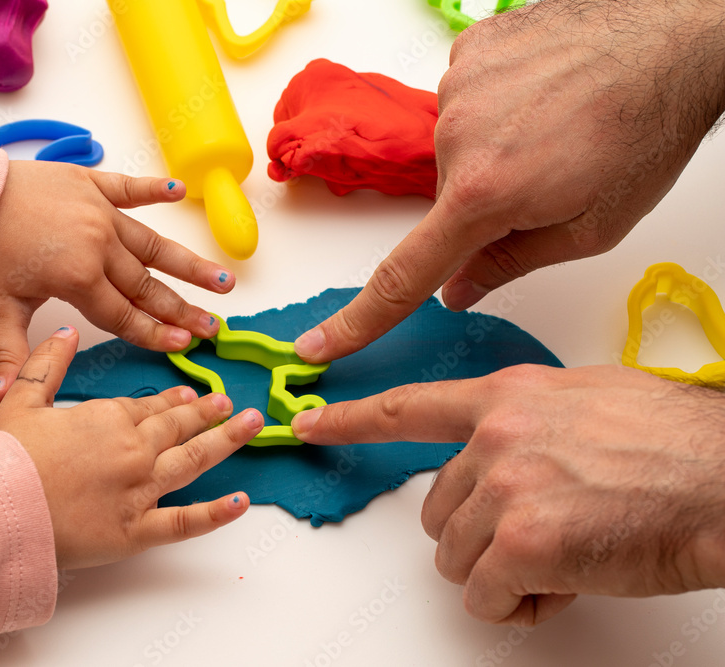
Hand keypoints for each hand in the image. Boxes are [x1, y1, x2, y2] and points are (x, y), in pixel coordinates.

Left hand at [0, 161, 236, 402]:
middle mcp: (98, 245)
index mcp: (78, 278)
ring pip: (153, 244)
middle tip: (215, 325)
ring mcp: (98, 212)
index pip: (124, 315)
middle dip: (184, 310)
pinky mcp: (90, 184)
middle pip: (148, 286)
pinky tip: (182, 191)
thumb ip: (8, 354)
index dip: (156, 334)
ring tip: (222, 278)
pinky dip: (154, 189)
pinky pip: (129, 187)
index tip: (186, 345)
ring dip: (189, 263)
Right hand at [0, 326, 263, 569]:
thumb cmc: (7, 461)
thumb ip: (48, 363)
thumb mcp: (22, 400)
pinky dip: (216, 514)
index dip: (172, 400)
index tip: (190, 396)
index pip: (149, 406)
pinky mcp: (138, 530)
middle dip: (205, 413)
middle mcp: (134, 451)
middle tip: (226, 404)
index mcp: (109, 418)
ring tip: (249, 426)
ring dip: (225, 441)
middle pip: (176, 428)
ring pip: (193, 461)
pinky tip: (242, 502)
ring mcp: (141, 490)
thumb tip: (66, 332)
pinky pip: (185, 522)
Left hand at [292, 364, 724, 624]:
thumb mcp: (585, 402)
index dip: (350, 419)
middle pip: (436, 510)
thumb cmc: (673, 445)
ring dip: (501, 571)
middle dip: (477, 535)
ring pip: (455, 557)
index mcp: (507, 398)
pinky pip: (488, 596)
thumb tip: (498, 452)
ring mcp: (504, 488)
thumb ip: (527, 423)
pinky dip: (519, 604)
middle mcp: (495, 437)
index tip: (308, 423)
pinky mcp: (521, 544)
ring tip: (562, 557)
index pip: (407, 409)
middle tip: (540, 534)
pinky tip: (565, 583)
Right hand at [295, 0, 724, 363]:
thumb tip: (458, 291)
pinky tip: (543, 92)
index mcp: (484, 193)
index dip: (357, 321)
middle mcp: (457, 137)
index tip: (317, 346)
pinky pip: (467, 95)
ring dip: (497, 146)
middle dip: (489, 199)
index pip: (402, 276)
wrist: (675, 37)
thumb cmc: (647, 129)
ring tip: (555, 124)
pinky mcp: (469, 49)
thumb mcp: (592, 227)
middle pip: (449, 198)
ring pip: (459, 144)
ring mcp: (459, 85)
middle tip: (549, 173)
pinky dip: (499, 102)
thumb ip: (511, 263)